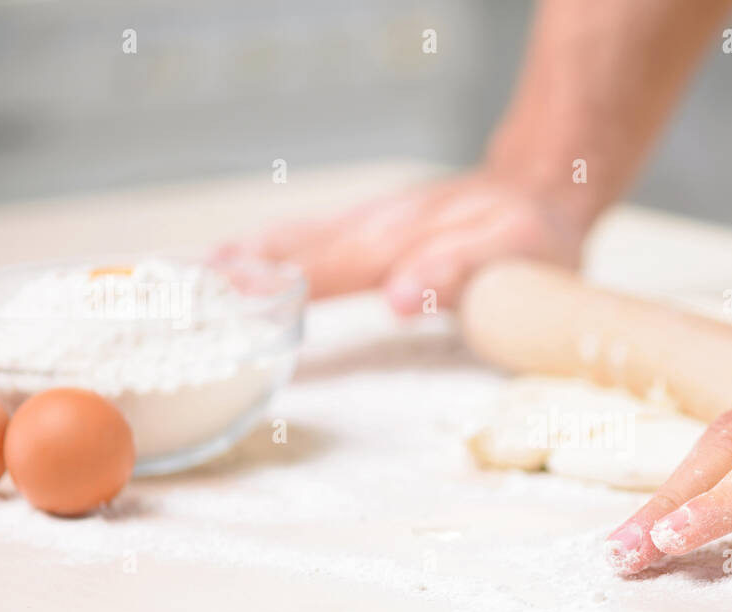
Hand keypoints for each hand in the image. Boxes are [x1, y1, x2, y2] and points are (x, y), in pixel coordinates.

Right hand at [218, 169, 588, 314]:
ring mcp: (371, 223)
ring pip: (301, 238)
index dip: (286, 287)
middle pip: (302, 253)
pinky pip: (313, 235)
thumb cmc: (530, 237)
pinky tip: (237, 257)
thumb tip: (398, 302)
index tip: (238, 300)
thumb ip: (453, 275)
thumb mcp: (508, 255)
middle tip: (192, 295)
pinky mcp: (372, 225)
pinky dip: (271, 247)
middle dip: (247, 274)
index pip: (332, 269)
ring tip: (196, 275)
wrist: (540, 189)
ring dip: (250, 257)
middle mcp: (377, 229)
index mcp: (404, 243)